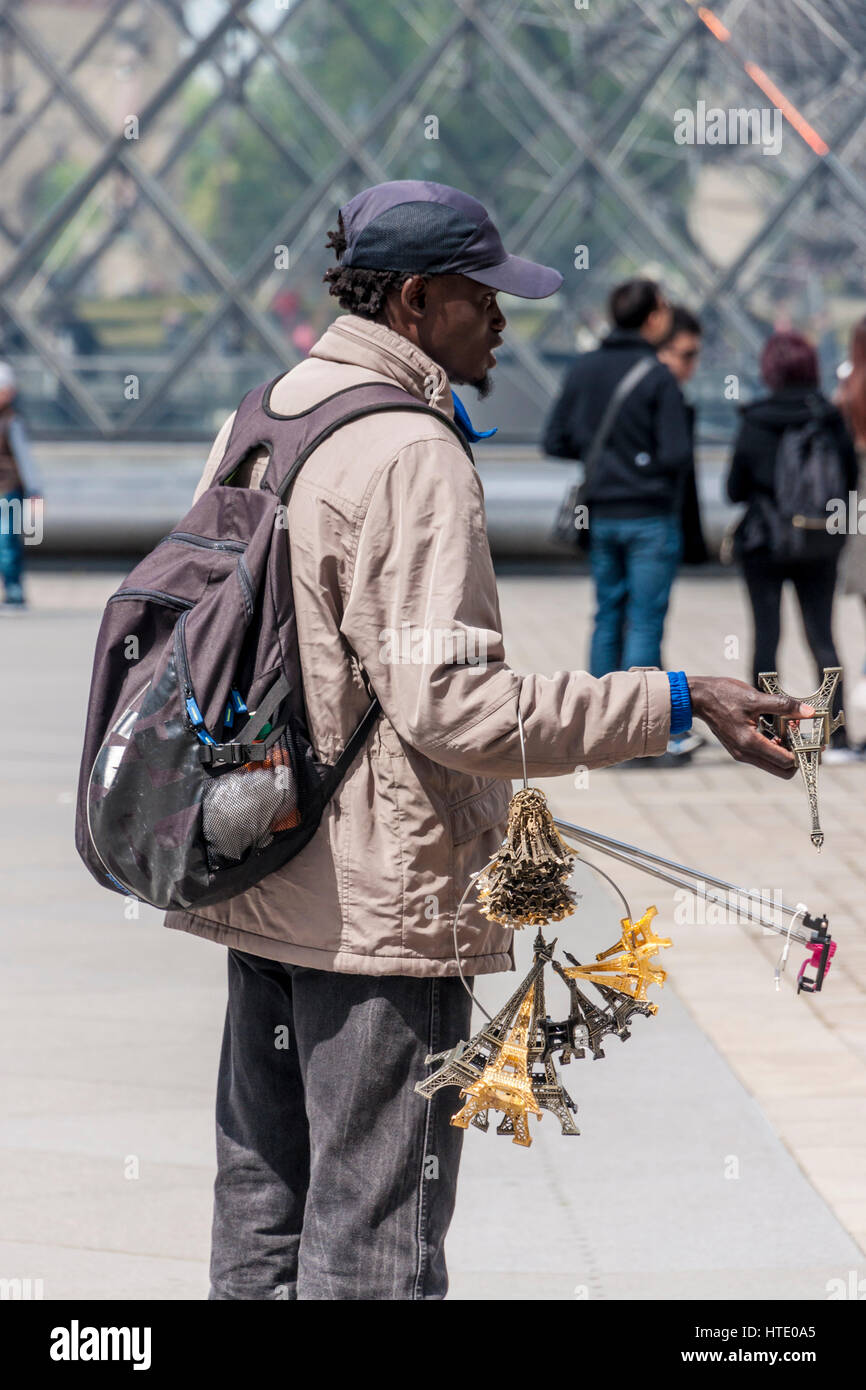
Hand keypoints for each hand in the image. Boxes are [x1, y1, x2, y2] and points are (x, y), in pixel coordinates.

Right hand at [687, 675, 814, 779]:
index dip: (803, 753)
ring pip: (773, 764)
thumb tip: (807, 712)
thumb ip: (783, 706)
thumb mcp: (755, 697)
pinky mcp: (740, 749)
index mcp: (750, 743)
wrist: (698, 698)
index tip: (812, 741)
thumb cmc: (723, 695)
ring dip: (786, 752)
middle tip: (805, 741)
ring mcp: (742, 753)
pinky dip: (775, 747)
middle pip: (782, 770)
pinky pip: (764, 756)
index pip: (786, 761)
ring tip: (790, 731)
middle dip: (797, 758)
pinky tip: (777, 729)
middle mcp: (745, 753)